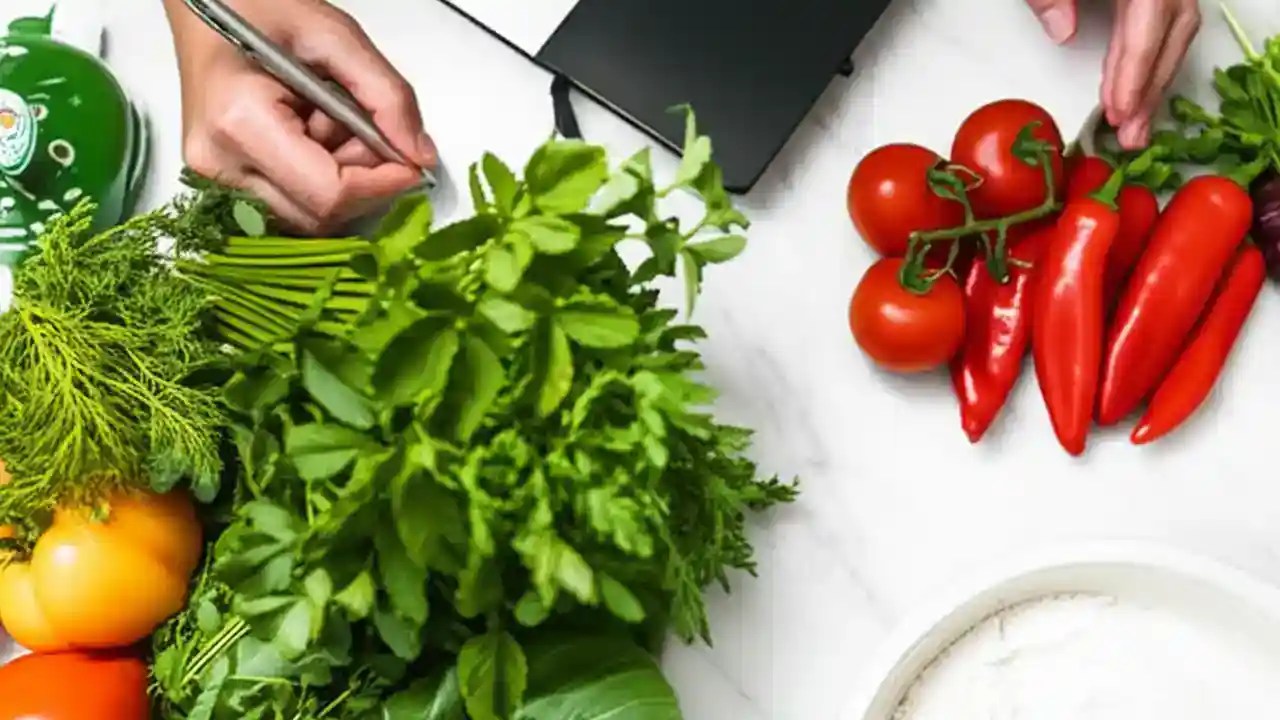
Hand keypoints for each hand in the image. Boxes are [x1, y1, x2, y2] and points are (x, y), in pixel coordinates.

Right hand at [162, 0, 436, 232]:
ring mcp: (216, 177)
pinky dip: (320, 179)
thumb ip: (386, 95)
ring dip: (342, 181)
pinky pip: (291, 204)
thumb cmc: (260, 7)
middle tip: (365, 127)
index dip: (381, 185)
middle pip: (320, 216)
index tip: (411, 162)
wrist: (206, 4)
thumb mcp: (334, 35)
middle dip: (362, 181)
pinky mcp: (224, 182)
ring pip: (308, 217)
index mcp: (240, 123)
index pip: (329, 195)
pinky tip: (313, 136)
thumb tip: (420, 155)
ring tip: (331, 122)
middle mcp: (219, 163)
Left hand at [1025, 0, 1200, 148]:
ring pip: (1172, 33)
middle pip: (1171, 32)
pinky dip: (1143, 63)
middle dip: (1149, 89)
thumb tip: (1063, 31)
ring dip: (1150, 83)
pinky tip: (1127, 95)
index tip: (1120, 111)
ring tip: (1131, 129)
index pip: (1150, 20)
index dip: (1136, 68)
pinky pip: (1161, 28)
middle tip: (1130, 138)